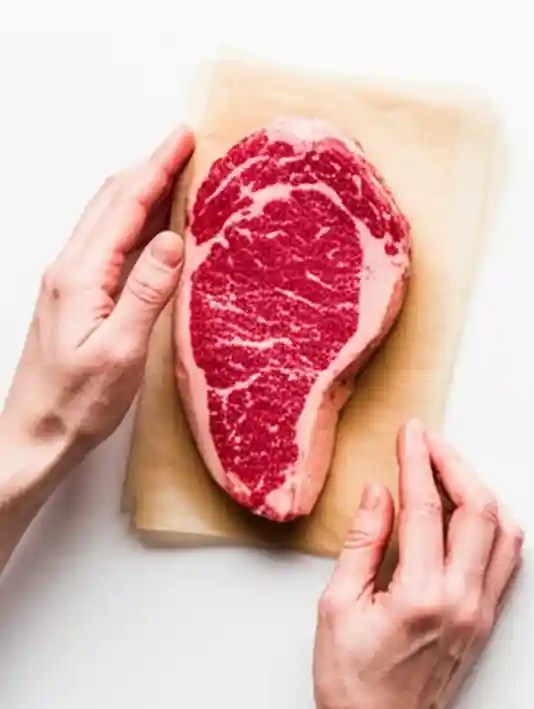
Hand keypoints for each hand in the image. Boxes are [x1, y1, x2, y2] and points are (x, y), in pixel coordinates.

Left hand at [0, 126, 193, 467]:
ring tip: (177, 171)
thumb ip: (146, 291)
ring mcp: (71, 280)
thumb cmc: (77, 401)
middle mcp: (71, 268)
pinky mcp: (78, 295)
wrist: (36, 434)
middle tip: (186, 143)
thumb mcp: (121, 350)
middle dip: (150, 165)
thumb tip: (172, 239)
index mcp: (81, 275)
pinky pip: (109, 239)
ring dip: (142, 187)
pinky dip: (135, 216)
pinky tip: (155, 222)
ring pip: (108, 216)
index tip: (184, 138)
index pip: (124, 206)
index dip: (156, 168)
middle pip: (111, 200)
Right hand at [313, 419, 523, 708]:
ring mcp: (482, 610)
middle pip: (478, 509)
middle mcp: (463, 600)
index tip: (410, 433)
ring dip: (481, 491)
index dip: (417, 461)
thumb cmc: (353, 685)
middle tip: (429, 442)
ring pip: (505, 530)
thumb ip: (362, 544)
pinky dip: (495, 524)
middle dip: (455, 464)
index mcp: (421, 596)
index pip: (425, 509)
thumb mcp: (337, 610)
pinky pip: (507, 558)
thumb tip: (379, 491)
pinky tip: (473, 511)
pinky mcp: (488, 620)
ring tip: (450, 471)